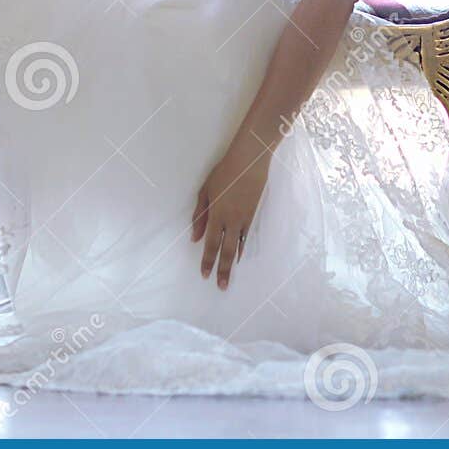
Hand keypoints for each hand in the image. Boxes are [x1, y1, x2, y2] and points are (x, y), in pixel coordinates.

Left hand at [191, 138, 271, 289]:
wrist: (250, 161)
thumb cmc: (224, 172)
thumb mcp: (206, 191)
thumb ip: (200, 215)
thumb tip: (194, 237)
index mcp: (217, 214)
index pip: (211, 243)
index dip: (208, 260)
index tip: (204, 275)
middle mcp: (231, 221)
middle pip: (227, 251)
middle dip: (223, 270)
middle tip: (221, 287)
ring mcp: (244, 219)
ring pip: (238, 247)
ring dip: (233, 263)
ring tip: (229, 277)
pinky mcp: (253, 215)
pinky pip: (246, 237)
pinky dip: (242, 249)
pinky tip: (239, 256)